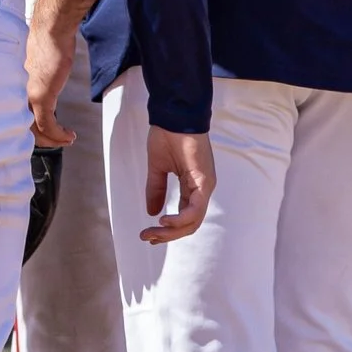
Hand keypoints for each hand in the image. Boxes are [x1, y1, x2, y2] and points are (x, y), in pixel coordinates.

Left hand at [25, 24, 77, 148]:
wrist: (52, 30)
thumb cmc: (49, 42)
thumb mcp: (41, 66)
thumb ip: (39, 79)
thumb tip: (45, 83)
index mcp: (16, 87)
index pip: (19, 115)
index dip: (33, 128)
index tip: (47, 133)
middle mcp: (18, 94)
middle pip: (25, 126)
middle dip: (44, 138)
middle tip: (58, 141)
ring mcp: (29, 96)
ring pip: (36, 129)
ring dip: (53, 139)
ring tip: (65, 140)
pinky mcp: (41, 96)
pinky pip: (47, 124)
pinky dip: (58, 134)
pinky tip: (68, 135)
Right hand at [140, 128, 213, 244]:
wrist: (173, 115)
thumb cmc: (167, 135)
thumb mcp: (157, 167)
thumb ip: (156, 189)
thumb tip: (151, 212)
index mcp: (193, 186)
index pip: (184, 217)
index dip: (166, 229)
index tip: (147, 234)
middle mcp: (202, 189)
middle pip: (189, 224)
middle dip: (167, 235)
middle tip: (146, 237)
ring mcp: (205, 186)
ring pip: (193, 220)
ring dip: (172, 231)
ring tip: (152, 232)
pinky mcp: (204, 181)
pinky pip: (195, 208)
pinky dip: (180, 219)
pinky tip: (164, 221)